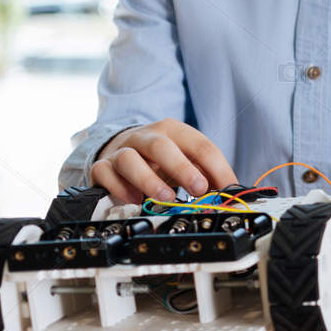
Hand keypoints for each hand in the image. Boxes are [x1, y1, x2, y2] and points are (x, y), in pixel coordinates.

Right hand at [91, 119, 237, 204]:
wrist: (119, 148)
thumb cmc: (159, 158)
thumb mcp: (186, 159)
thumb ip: (206, 173)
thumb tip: (229, 191)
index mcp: (173, 131)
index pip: (199, 145)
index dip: (217, 168)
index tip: (227, 187)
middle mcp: (145, 137)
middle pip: (162, 147)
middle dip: (182, 169)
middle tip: (199, 189)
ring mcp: (121, 151)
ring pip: (129, 160)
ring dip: (149, 180)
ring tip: (166, 197)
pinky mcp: (101, 167)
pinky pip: (105, 174)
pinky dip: (120, 188)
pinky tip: (134, 199)